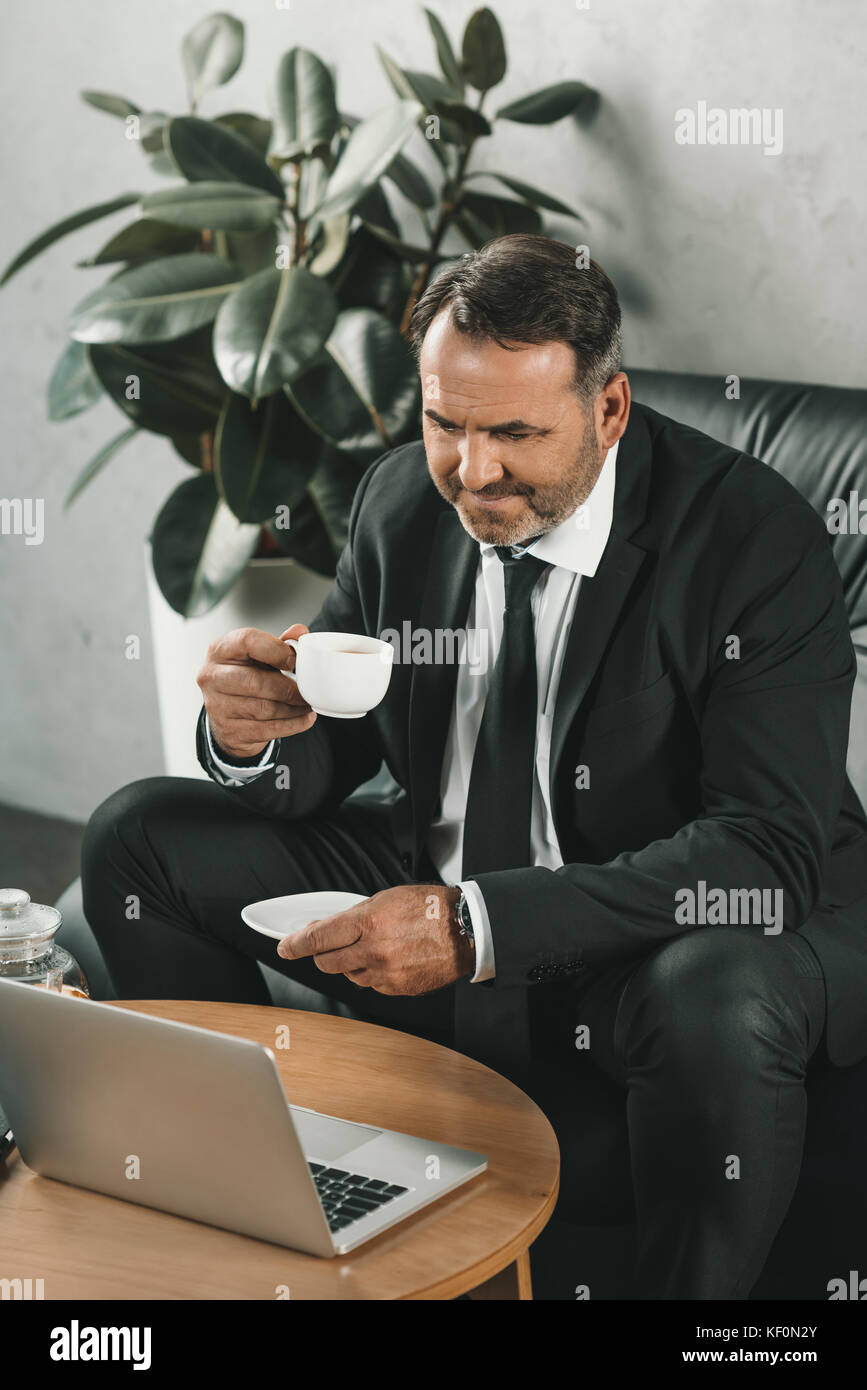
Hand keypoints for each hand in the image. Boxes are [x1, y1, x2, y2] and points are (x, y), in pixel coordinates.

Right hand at [196, 623, 315, 759]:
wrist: (229, 714)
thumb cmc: (247, 676)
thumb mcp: (260, 655)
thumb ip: (280, 643)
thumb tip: (299, 632)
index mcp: (220, 649)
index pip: (247, 641)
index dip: (276, 650)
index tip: (294, 660)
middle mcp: (212, 676)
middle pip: (255, 682)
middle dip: (288, 688)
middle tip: (308, 690)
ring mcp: (217, 705)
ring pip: (263, 708)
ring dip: (293, 708)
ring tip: (308, 704)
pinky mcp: (229, 730)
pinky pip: (266, 729)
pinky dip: (291, 724)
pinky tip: (304, 718)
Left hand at [276, 884, 472, 994]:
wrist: (465, 931)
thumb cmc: (429, 908)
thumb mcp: (385, 899)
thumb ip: (352, 916)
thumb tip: (324, 927)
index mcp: (368, 923)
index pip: (318, 938)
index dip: (296, 944)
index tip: (285, 947)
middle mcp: (373, 951)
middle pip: (326, 963)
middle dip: (321, 955)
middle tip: (326, 946)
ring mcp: (386, 973)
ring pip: (349, 975)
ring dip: (349, 963)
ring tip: (371, 947)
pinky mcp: (398, 988)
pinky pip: (372, 984)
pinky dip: (372, 974)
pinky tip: (387, 959)